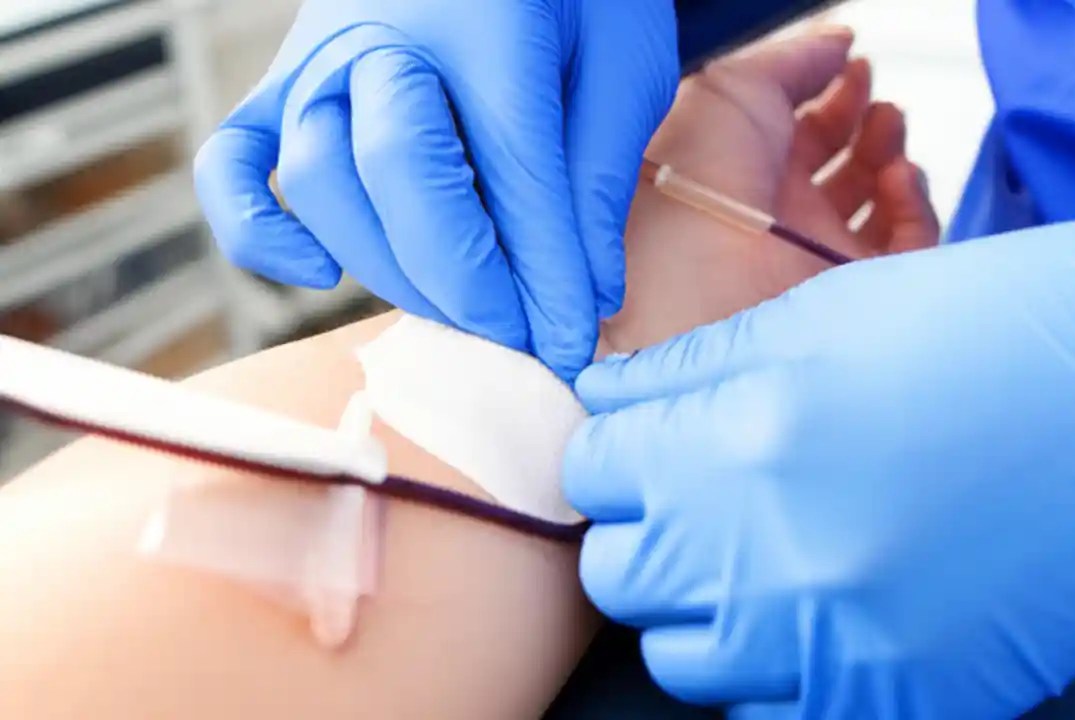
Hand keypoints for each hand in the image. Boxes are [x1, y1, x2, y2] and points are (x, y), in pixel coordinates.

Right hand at [193, 0, 678, 378]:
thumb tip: (588, 297)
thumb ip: (598, 171)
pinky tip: (321, 274)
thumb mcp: (623, 57)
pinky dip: (258, 230)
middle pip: (399, 175)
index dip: (543, 275)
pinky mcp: (280, 82)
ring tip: (463, 312)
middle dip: (465, 282)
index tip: (570, 346)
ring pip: (319, 182)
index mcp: (485, 16)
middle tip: (522, 339)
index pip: (511, 169)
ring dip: (391, 269)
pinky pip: (233, 162)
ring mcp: (315, 56)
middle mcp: (380, 32)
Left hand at [563, 186, 1074, 716]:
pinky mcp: (899, 698)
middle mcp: (771, 554)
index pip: (590, 473)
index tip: (655, 452)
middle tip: (707, 505)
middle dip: (648, 532)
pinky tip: (821, 617)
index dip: (619, 457)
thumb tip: (602, 400)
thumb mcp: (818, 318)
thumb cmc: (979, 330)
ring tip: (766, 563)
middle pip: (619, 574)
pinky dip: (774, 674)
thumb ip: (689, 370)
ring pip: (683, 657)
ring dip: (704, 611)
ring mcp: (836, 643)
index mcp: (740, 441)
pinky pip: (772, 715)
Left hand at [603, 29, 937, 352]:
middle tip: (879, 106)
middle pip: (845, 169)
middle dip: (872, 126)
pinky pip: (903, 249)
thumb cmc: (699, 178)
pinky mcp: (854, 291)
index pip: (805, 133)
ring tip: (889, 130)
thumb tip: (840, 43)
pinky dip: (913, 205)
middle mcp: (783, 218)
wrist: (700, 274)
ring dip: (893, 159)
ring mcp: (819, 255)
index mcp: (747, 172)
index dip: (837, 96)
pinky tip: (899, 175)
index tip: (858, 66)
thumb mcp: (735, 88)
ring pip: (880, 207)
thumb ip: (795, 59)